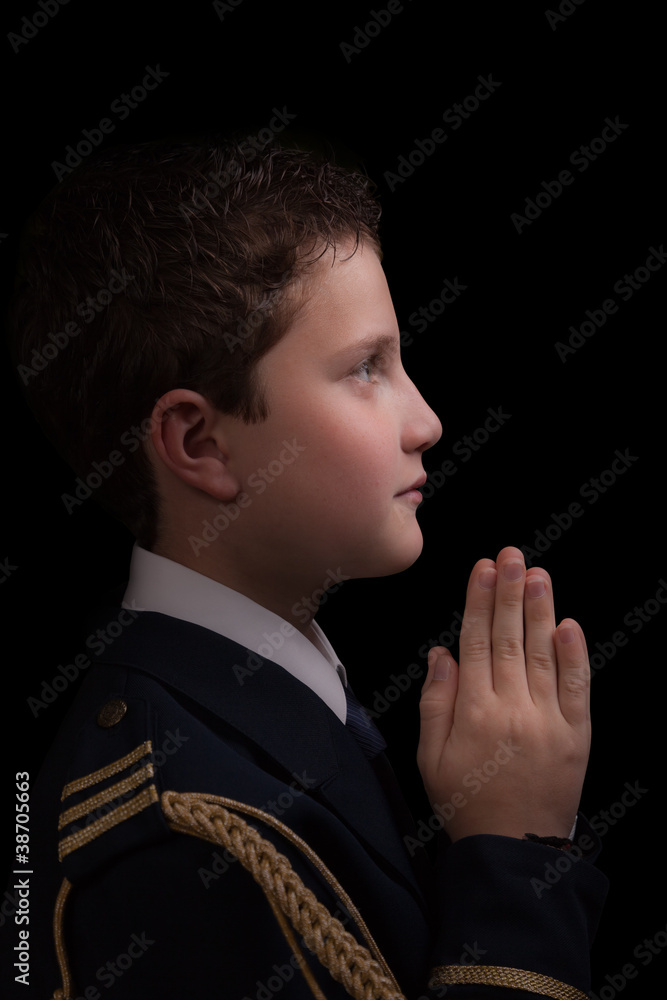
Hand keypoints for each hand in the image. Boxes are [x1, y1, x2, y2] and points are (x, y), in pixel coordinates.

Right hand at [417, 546, 589, 840]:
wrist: (513, 852)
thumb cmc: (466, 803)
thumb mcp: (430, 758)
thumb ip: (434, 703)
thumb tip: (441, 654)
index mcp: (473, 713)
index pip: (476, 643)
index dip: (478, 602)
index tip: (482, 568)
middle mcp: (512, 709)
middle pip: (509, 639)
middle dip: (509, 592)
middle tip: (511, 555)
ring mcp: (548, 721)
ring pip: (543, 654)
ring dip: (540, 611)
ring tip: (537, 574)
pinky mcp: (577, 736)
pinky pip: (577, 689)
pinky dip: (575, 655)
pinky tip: (569, 625)